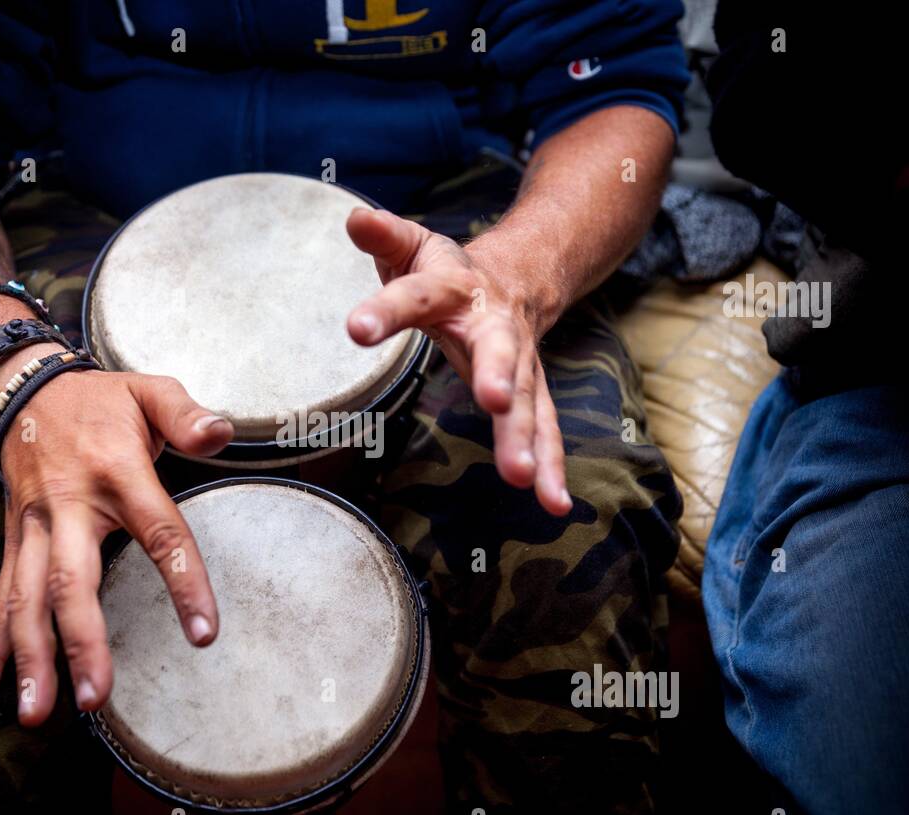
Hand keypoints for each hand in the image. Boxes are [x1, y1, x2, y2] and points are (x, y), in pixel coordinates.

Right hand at [0, 345, 233, 725]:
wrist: (23, 386)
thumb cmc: (101, 401)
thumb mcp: (150, 391)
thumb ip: (187, 414)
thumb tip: (222, 433)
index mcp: (117, 472)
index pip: (159, 533)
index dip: (182, 582)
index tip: (203, 633)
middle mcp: (69, 505)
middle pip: (71, 581)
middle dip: (81, 642)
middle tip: (94, 697)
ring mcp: (34, 526)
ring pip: (25, 599)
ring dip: (29, 658)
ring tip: (36, 713)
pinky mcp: (13, 540)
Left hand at [345, 208, 570, 514]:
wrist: (517, 275)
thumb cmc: (445, 271)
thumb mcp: (412, 245)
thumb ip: (383, 235)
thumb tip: (353, 217)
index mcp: (451, 286)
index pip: (414, 296)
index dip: (386, 310)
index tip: (357, 328)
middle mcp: (493, 325)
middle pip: (498, 349)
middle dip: (497, 375)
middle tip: (492, 400)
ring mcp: (518, 361)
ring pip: (526, 399)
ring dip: (524, 437)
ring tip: (522, 477)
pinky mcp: (530, 392)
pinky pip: (544, 429)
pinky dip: (551, 466)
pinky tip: (554, 504)